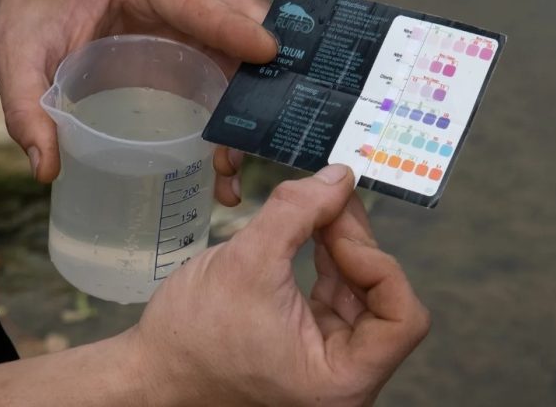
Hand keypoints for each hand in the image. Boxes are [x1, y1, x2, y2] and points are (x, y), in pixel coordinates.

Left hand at [0, 0, 276, 202]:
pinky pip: (224, 70)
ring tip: (233, 163)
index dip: (233, 26)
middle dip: (258, 67)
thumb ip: (26, 109)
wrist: (21, 4)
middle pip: (236, 18)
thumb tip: (47, 168)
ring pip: (238, 49)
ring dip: (250, 99)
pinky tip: (225, 158)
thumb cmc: (22, 19)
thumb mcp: (14, 59)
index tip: (269, 53)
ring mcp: (185, 17)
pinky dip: (234, 109)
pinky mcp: (186, 44)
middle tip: (262, 123)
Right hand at [131, 165, 430, 405]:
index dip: (377, 262)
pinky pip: (337, 298)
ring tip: (317, 210)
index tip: (336, 225)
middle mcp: (345, 378)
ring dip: (342, 247)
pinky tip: (309, 231)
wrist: (151, 370)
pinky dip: (327, 261)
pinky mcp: (310, 345)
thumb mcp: (248, 262)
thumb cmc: (192, 336)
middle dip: (355, 244)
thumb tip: (339, 176)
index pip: (403, 316)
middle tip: (329, 200)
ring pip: (361, 293)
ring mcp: (328, 363)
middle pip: (383, 299)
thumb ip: (298, 212)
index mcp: (342, 379)